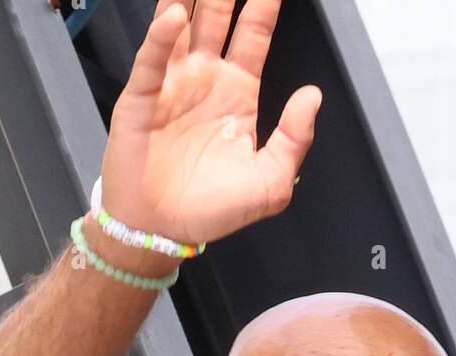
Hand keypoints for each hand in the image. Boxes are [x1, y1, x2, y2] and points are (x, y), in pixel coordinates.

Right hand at [99, 0, 321, 245]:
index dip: (265, 3)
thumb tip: (313, 97)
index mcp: (238, 93)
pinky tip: (174, 16)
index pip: (255, 33)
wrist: (160, 232)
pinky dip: (162, 35)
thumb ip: (295, 141)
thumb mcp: (270, 185)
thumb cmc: (210, 212)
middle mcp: (205, 80)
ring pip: (183, 23)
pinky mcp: (142, 96)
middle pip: (218, 15)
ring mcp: (172, 84)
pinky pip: (153, 57)